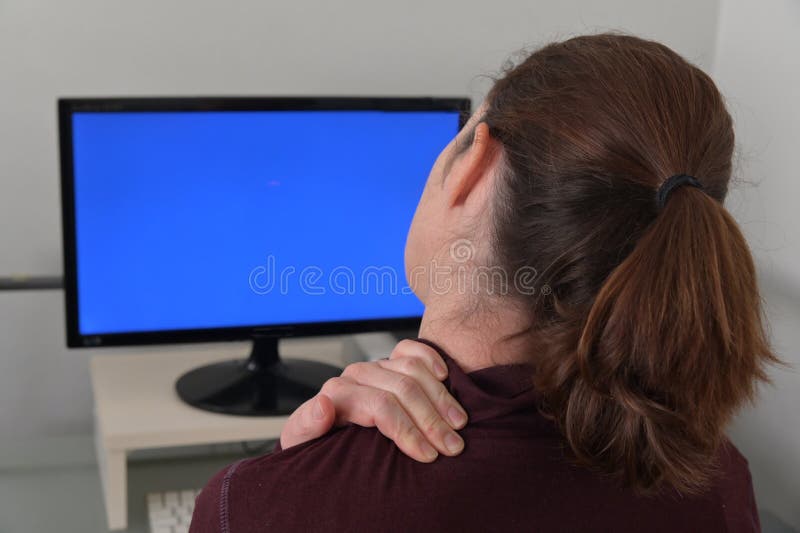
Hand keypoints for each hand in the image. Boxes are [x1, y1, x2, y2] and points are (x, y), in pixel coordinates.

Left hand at [279, 339, 467, 461]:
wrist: (321, 441)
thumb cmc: (317, 449)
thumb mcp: (303, 446)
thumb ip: (306, 426)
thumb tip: (324, 404)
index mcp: (338, 393)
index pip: (380, 406)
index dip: (407, 430)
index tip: (428, 455)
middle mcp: (358, 375)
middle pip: (403, 389)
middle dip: (432, 420)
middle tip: (453, 447)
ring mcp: (376, 366)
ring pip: (413, 370)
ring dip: (441, 397)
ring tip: (459, 424)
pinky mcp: (390, 362)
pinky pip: (413, 350)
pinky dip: (432, 359)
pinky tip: (447, 378)